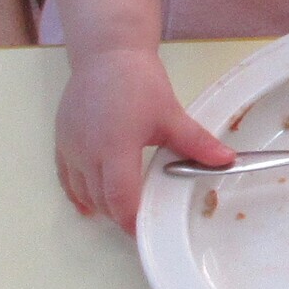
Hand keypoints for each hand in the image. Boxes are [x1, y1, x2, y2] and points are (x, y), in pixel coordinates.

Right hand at [55, 47, 232, 233]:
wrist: (106, 55)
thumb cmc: (138, 81)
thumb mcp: (170, 114)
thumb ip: (196, 142)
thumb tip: (226, 160)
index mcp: (115, 148)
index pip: (121, 199)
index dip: (133, 222)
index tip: (146, 234)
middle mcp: (87, 153)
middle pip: (102, 202)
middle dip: (121, 217)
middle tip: (142, 224)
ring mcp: (70, 149)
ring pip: (83, 193)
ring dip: (102, 207)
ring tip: (124, 213)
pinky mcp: (62, 142)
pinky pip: (67, 179)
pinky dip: (80, 194)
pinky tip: (91, 203)